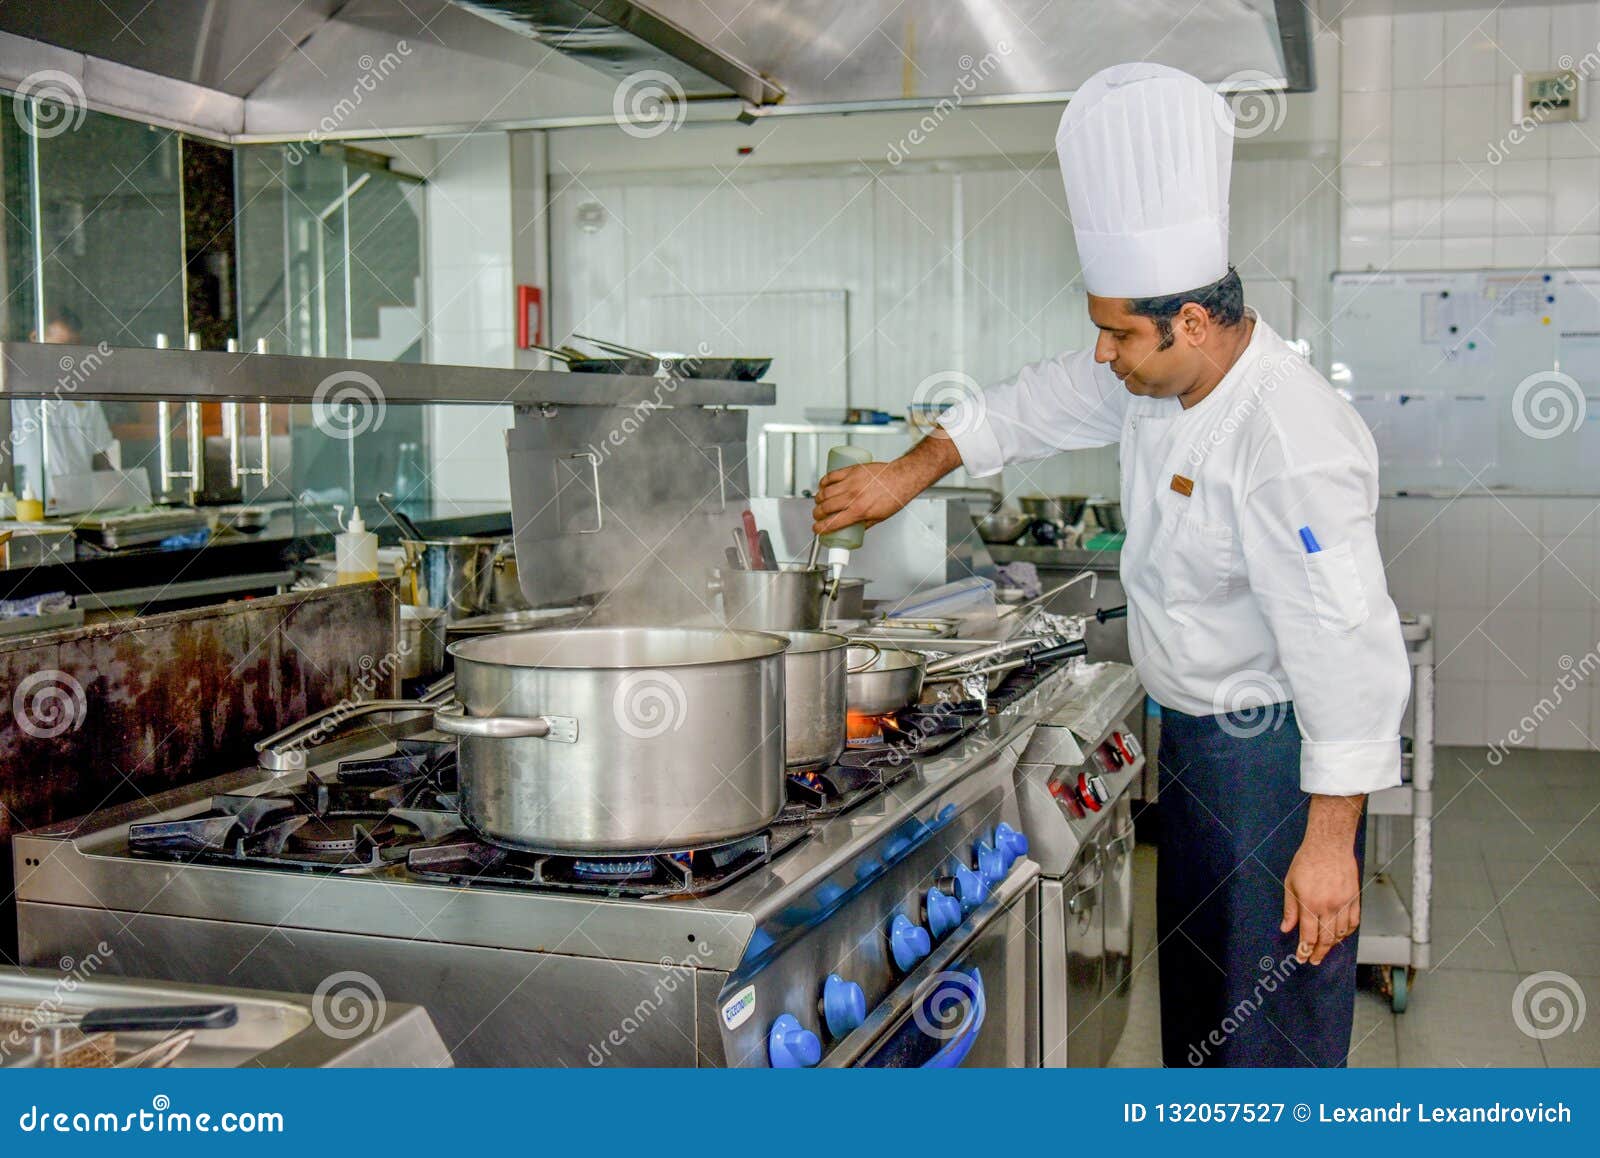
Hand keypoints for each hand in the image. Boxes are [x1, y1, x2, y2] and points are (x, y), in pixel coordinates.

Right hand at [810, 460, 921, 534]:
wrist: (902, 478)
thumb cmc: (894, 496)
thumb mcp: (879, 517)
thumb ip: (864, 524)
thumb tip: (854, 529)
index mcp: (859, 511)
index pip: (832, 523)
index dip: (820, 528)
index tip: (817, 529)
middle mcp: (853, 497)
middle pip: (824, 507)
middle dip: (817, 514)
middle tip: (818, 515)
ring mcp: (851, 482)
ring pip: (825, 492)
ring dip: (818, 499)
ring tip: (820, 502)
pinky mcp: (852, 471)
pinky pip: (831, 476)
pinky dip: (823, 482)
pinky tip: (823, 486)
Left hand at [1280, 838, 1360, 964]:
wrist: (1330, 845)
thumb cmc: (1307, 861)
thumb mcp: (1290, 884)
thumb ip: (1290, 909)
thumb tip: (1286, 928)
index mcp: (1310, 903)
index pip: (1308, 935)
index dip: (1305, 950)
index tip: (1302, 958)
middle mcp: (1329, 906)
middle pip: (1325, 939)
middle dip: (1318, 953)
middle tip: (1314, 961)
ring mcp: (1344, 903)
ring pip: (1341, 933)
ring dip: (1332, 944)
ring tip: (1325, 949)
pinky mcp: (1355, 898)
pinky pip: (1354, 922)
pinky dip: (1347, 932)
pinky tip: (1340, 936)